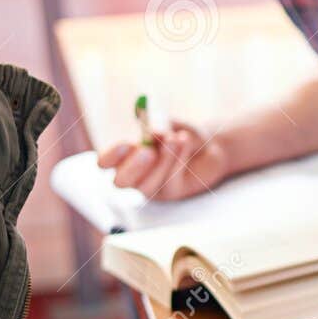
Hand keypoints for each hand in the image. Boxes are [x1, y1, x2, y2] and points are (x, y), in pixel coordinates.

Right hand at [98, 121, 228, 200]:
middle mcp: (134, 175)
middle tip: (148, 151)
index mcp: (125, 156)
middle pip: (120, 182)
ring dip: (162, 161)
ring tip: (176, 139)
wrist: (212, 146)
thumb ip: (160, 127)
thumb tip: (153, 133)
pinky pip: (171, 181)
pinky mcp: (172, 193)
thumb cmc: (182, 134)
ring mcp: (152, 186)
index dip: (111, 157)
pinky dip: (178, 160)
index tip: (125, 144)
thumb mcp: (171, 125)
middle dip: (133, 167)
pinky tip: (185, 142)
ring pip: (148, 184)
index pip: (105, 163)